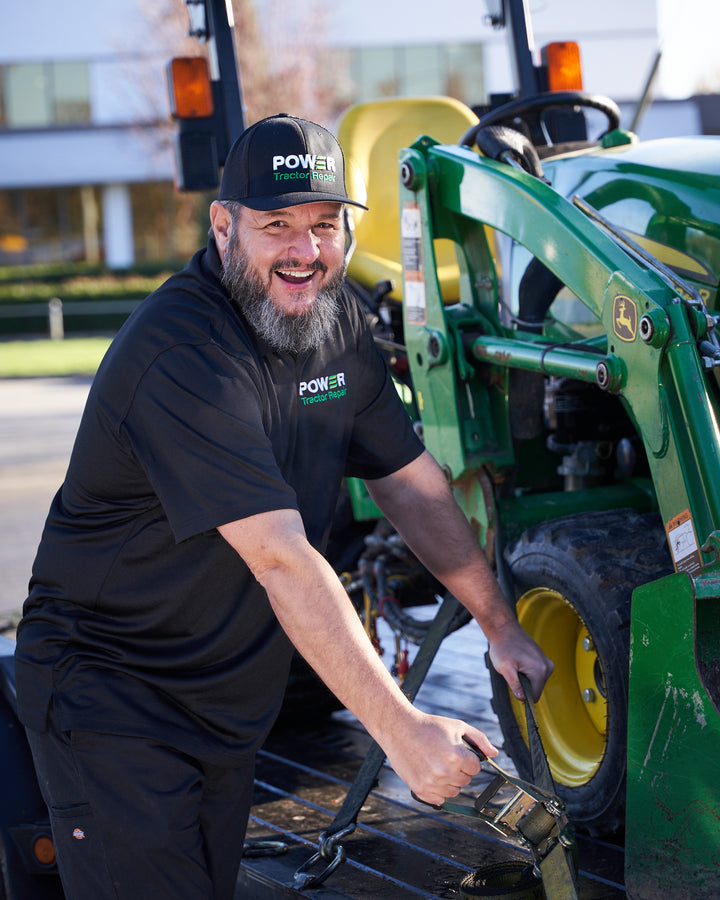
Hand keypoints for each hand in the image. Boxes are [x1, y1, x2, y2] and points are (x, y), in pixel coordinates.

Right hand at [382, 711, 497, 806]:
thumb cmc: (429, 726)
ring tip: (436, 764)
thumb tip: (495, 754)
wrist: (398, 728)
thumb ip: (479, 740)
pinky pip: (439, 800)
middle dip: (459, 769)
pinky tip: (430, 774)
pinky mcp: (419, 790)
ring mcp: (431, 783)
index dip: (468, 759)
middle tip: (445, 755)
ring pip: (454, 791)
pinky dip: (438, 790)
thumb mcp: (457, 726)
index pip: (475, 768)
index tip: (457, 751)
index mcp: (456, 756)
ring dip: (450, 781)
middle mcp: (444, 772)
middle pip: (466, 780)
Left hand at [487, 619, 553, 701]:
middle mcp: (547, 667)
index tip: (513, 687)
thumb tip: (522, 698)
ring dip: (525, 678)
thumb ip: (515, 685)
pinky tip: (519, 661)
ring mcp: (546, 662)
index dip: (523, 695)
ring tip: (515, 665)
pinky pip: (536, 673)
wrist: (504, 629)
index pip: (534, 696)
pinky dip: (527, 671)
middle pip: (536, 689)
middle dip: (523, 685)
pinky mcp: (543, 659)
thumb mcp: (505, 668)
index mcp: (540, 671)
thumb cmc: (503, 647)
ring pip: (536, 681)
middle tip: (512, 671)